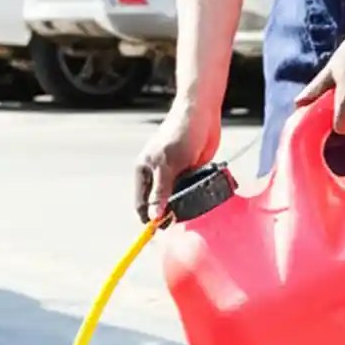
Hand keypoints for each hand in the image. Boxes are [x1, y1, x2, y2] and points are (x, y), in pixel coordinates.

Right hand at [133, 98, 220, 222]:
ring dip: (184, 207)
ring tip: (194, 209)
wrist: (202, 113)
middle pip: (159, 204)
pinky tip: (202, 199)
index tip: (162, 231)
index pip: (142, 203)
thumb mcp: (169, 166)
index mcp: (144, 172)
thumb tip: (152, 217)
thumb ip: (161, 192)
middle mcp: (157, 175)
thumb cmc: (181, 135)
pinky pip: (190, 192)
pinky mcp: (190, 173)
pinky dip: (195, 197)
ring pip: (176, 200)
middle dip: (168, 214)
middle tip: (181, 222)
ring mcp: (174, 175)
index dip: (149, 218)